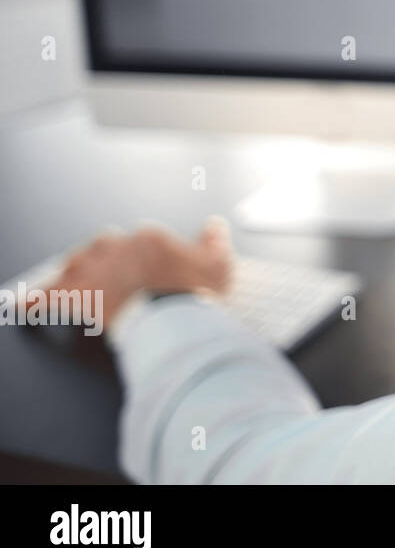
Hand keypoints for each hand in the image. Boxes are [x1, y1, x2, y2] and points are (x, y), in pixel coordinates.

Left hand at [30, 218, 233, 331]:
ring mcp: (96, 271)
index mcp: (149, 238)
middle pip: (103, 245)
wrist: (174, 320)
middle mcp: (118, 247)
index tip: (152, 269)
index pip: (141, 239)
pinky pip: (48, 296)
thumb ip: (215, 241)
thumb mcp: (219, 264)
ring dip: (76, 271)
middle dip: (106, 257)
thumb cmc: (195, 294)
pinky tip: (23, 304)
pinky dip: (34, 300)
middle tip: (114, 274)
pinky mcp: (79, 296)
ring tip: (76, 282)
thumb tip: (216, 227)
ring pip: (76, 263)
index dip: (145, 256)